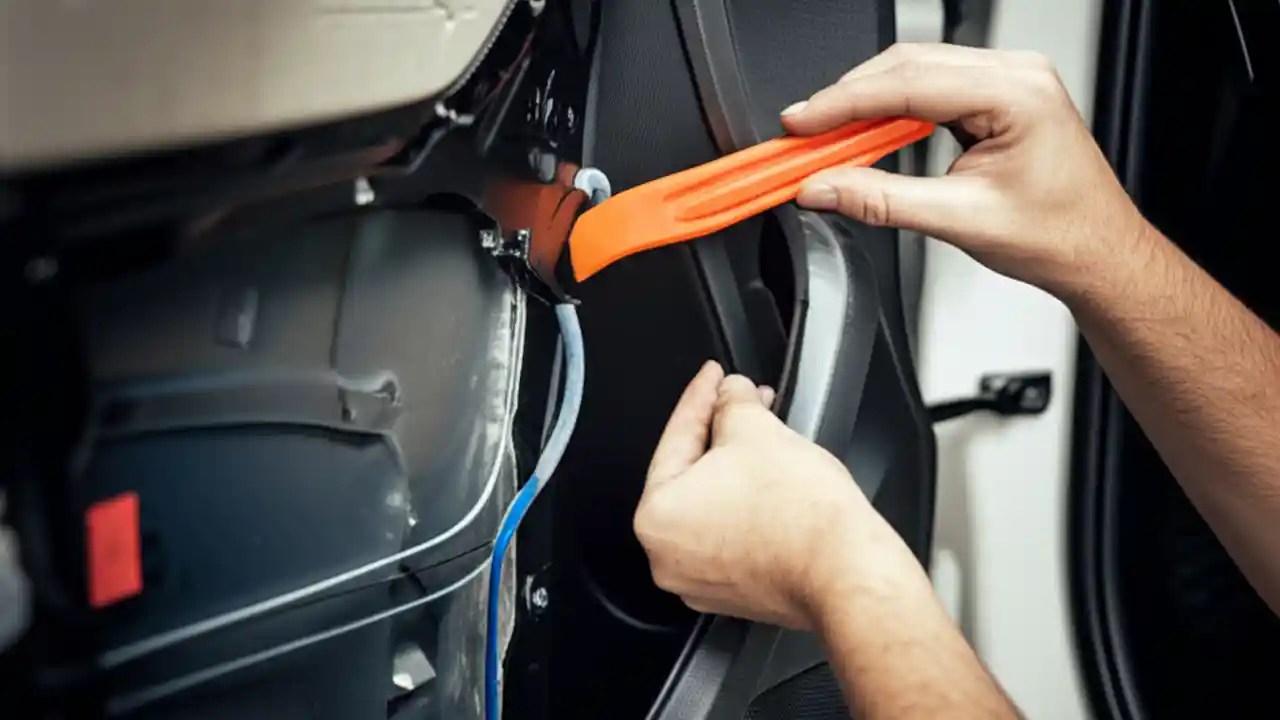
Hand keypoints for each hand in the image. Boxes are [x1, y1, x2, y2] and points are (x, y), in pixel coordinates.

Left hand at [634, 361, 914, 629]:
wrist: (846, 571)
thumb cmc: (802, 517)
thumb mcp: (756, 429)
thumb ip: (731, 401)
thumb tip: (729, 392)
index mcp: (656, 518)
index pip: (676, 437)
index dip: (700, 395)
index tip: (712, 376)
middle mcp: (667, 557)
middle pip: (691, 474)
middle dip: (722, 431)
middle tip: (742, 400)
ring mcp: (700, 581)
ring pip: (714, 504)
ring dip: (737, 467)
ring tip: (766, 436)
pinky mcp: (736, 593)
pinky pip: (732, 534)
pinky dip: (747, 506)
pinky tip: (773, 482)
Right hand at [783, 43, 1149, 297]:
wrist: (1098, 253)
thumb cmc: (1058, 235)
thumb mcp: (959, 220)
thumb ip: (881, 200)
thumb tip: (825, 187)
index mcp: (1016, 93)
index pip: (908, 83)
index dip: (842, 103)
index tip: (801, 123)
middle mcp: (1016, 74)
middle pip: (907, 65)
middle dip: (847, 98)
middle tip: (801, 132)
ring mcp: (1009, 80)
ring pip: (915, 70)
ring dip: (866, 101)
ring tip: (825, 135)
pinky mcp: (998, 96)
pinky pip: (932, 86)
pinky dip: (891, 107)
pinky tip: (865, 130)